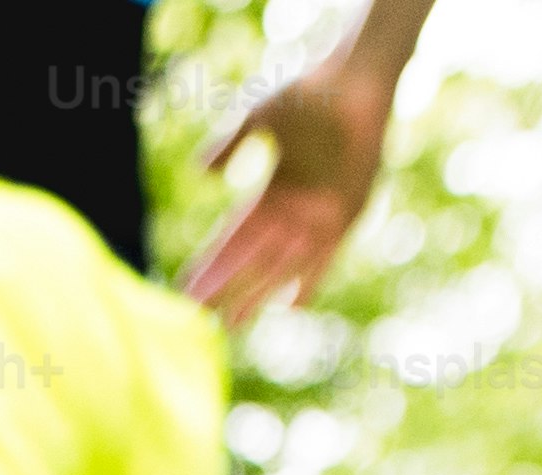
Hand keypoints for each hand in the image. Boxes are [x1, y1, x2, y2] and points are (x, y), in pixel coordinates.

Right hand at [180, 56, 397, 326]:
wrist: (356, 83)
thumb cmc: (307, 92)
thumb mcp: (258, 115)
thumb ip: (230, 144)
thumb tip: (200, 172)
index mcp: (270, 196)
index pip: (232, 241)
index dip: (209, 265)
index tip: (184, 288)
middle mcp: (294, 215)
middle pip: (250, 262)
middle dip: (223, 289)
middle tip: (195, 317)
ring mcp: (320, 219)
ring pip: (281, 268)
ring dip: (256, 296)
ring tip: (230, 324)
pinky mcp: (348, 218)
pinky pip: (325, 259)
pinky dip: (310, 280)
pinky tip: (290, 305)